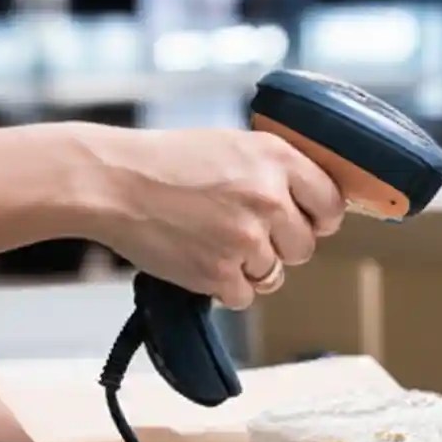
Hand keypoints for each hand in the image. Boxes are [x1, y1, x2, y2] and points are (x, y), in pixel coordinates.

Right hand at [81, 126, 345, 308]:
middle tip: (242, 232)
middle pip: (305, 247)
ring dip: (248, 267)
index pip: (332, 204)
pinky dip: (223, 286)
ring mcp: (246, 238)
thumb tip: (313, 205)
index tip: (304, 222)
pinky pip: (244, 296)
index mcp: (277, 159)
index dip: (318, 219)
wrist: (110, 181)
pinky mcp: (220, 272)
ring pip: (274, 274)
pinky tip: (198, 258)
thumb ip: (276, 172)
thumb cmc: (168, 162)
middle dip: (280, 247)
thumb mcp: (233, 146)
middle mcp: (269, 198)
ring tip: (210, 240)